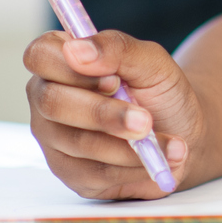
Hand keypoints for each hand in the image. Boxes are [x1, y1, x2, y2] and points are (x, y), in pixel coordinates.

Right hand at [25, 29, 205, 199]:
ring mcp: (54, 139)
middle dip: (104, 114)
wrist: (182, 135)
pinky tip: (155, 159)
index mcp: (61, 61)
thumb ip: (116, 48)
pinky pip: (93, 174)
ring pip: (77, 142)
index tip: (113, 80)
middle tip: (146, 121)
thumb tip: (75, 49)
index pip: (39, 55)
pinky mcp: (70, 173)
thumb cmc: (160, 93)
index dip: (70, 68)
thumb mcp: (152, 62)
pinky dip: (132, 166)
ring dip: (128, 145)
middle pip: (52, 102)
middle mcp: (47, 99)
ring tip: (169, 143)